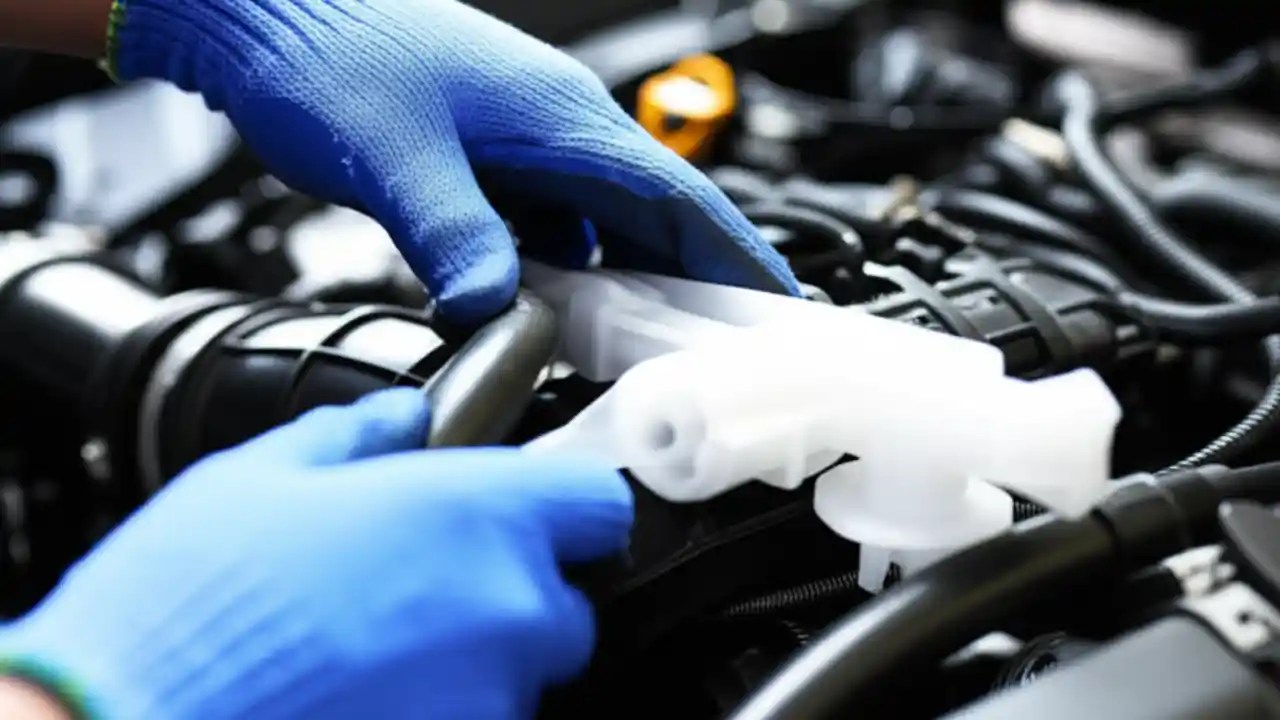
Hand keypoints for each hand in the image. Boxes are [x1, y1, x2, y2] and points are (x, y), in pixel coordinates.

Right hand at [0, 389, 633, 718]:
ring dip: (469, 663)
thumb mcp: (262, 479)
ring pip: (518, 676)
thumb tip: (404, 418)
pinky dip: (439, 710)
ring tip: (371, 652)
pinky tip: (364, 696)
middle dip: (510, 597)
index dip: (570, 509)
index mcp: (472, 515)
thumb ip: (357, 438)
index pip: (599, 506)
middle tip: (423, 593)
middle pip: (564, 603)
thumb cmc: (192, 603)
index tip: (537, 516)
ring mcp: (490, 698)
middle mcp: (505, 609)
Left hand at [106, 0, 800, 322]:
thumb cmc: (329, 54)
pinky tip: (551, 308)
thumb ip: (453, 235)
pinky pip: (555, 224)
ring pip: (606, 227)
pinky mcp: (494, 158)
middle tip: (724, 355)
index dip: (738, 262)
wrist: (267, 10)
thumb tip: (492, 310)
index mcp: (562, 121)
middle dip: (697, 287)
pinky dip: (568, 272)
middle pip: (657, 220)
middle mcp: (560, 129)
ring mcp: (528, 142)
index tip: (780, 311)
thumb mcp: (393, 157)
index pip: (680, 202)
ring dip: (629, 285)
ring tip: (646, 351)